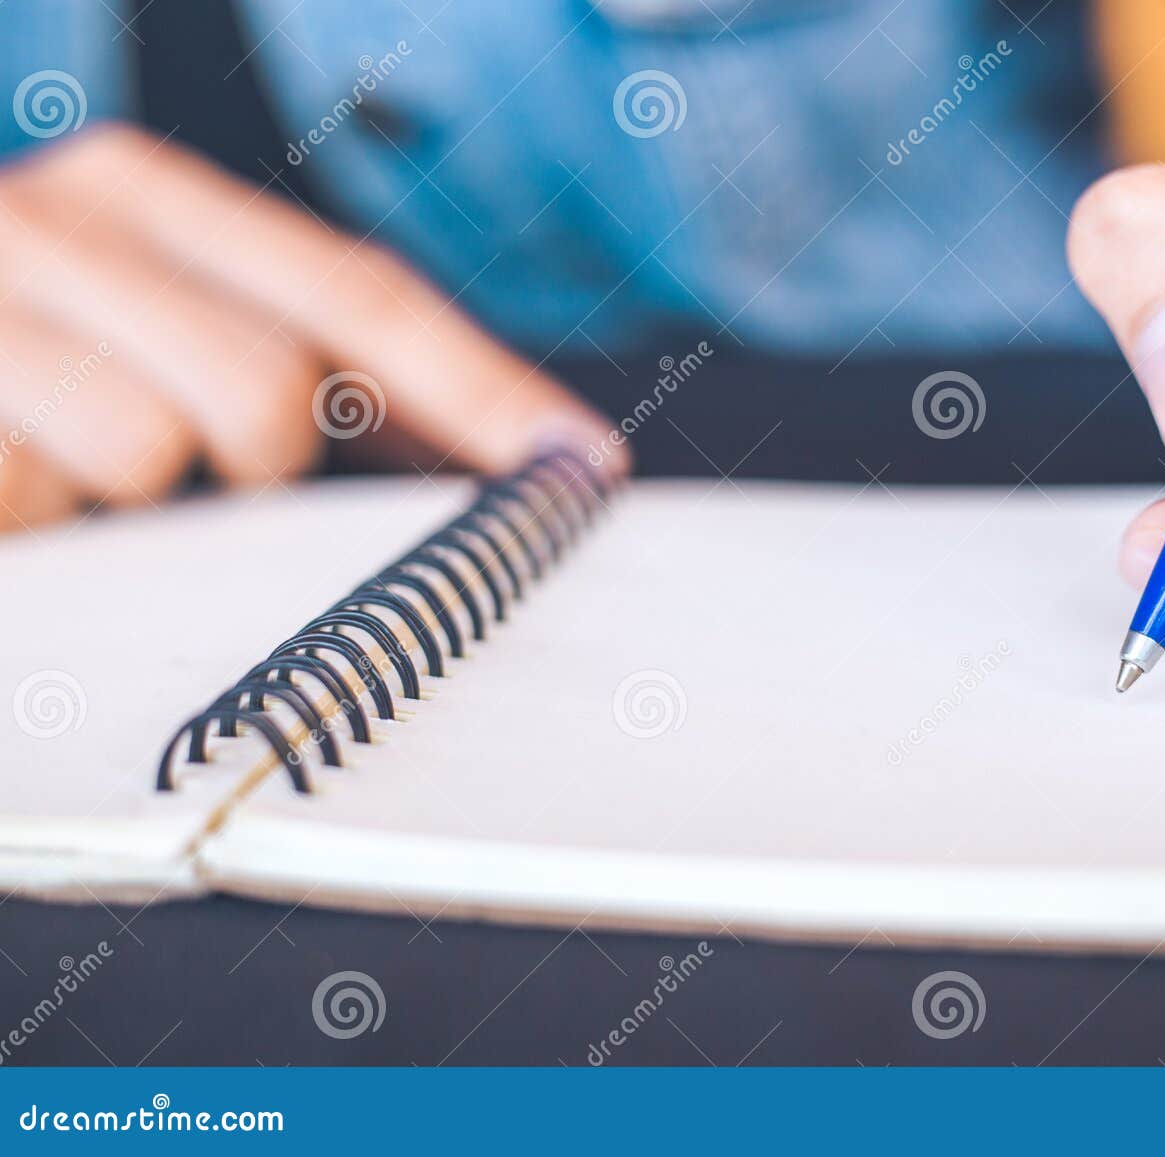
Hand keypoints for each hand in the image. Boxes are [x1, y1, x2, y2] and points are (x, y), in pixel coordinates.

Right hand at [0, 123, 622, 530]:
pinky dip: (33, 518)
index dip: (482, 389)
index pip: (361, 298)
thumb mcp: (144, 337)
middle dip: (244, 469)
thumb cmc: (13, 380)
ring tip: (56, 472)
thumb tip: (479, 454)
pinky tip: (7, 492)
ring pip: (156, 447)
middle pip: (270, 391)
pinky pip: (41, 491)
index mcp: (145, 199)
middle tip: (160, 469)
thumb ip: (282, 363)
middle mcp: (64, 217)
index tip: (579, 466)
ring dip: (124, 499)